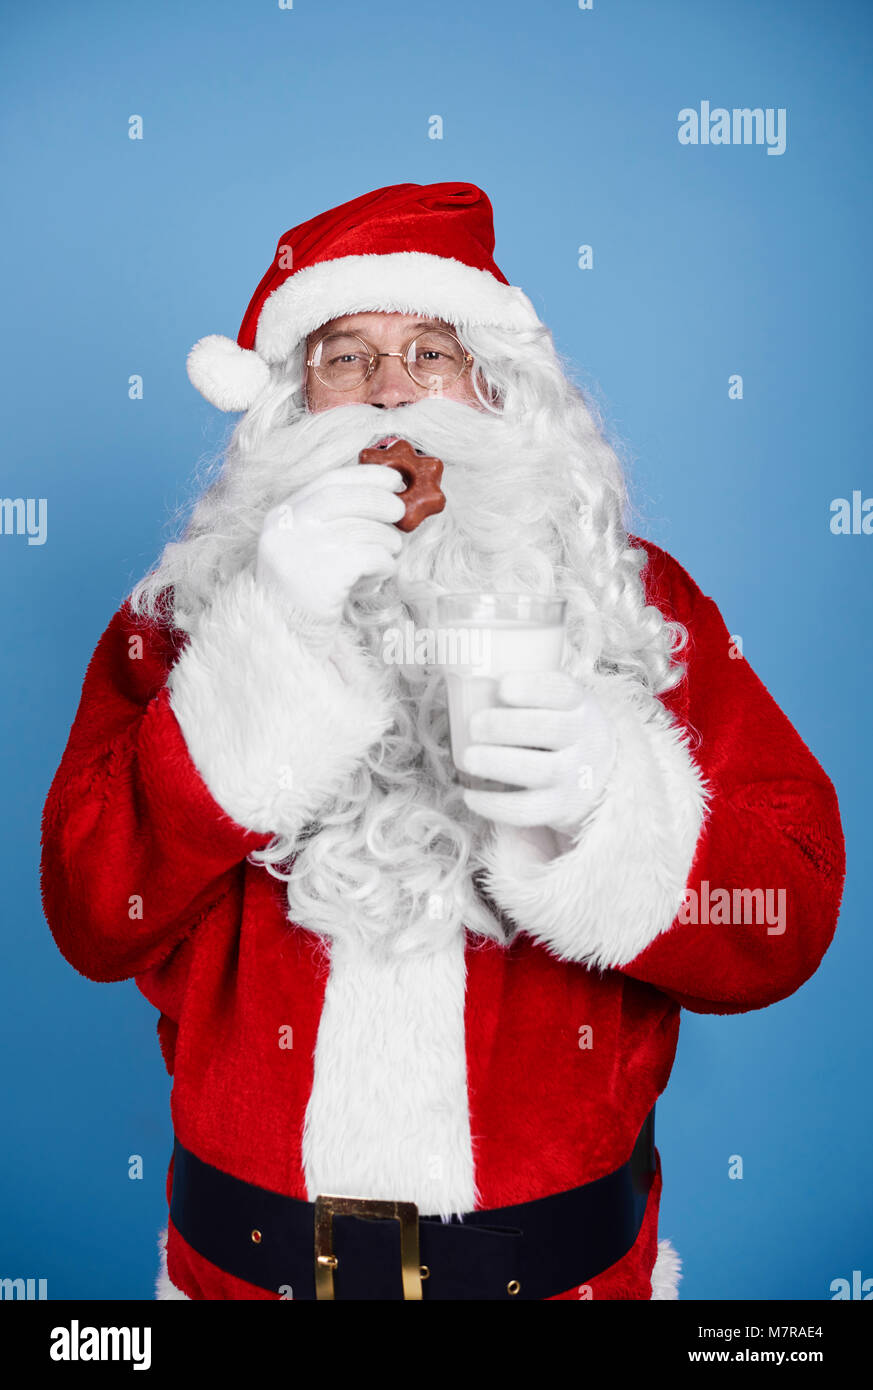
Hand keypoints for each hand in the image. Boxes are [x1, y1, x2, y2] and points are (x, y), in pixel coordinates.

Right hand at [255, 464, 406, 620]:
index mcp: (280, 516)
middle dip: (379, 500)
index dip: (365, 476)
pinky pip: (370, 556)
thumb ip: (333, 521)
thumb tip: (387, 496)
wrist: (286, 638)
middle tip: (400, 511)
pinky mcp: (323, 576)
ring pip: (362, 529)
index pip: (327, 482)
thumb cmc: (307, 592)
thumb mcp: (308, 548)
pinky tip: (378, 575)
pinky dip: (384, 563)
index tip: (393, 478)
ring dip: (386, 539)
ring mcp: (302, 551)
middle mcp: (286, 529)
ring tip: (390, 551)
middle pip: (344, 498)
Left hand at [460, 670, 617, 832]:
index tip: (503, 686)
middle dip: (507, 726)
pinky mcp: (561, 808)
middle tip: (475, 725)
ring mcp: (575, 776)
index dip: (534, 687)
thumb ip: (529, 695)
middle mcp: (584, 739)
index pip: (564, 691)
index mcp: (579, 706)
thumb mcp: (561, 705)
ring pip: (541, 771)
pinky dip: (497, 805)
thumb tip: (465, 680)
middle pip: (550, 729)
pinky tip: (471, 796)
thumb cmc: (562, 730)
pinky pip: (529, 810)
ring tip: (468, 758)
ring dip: (499, 763)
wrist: (602, 774)